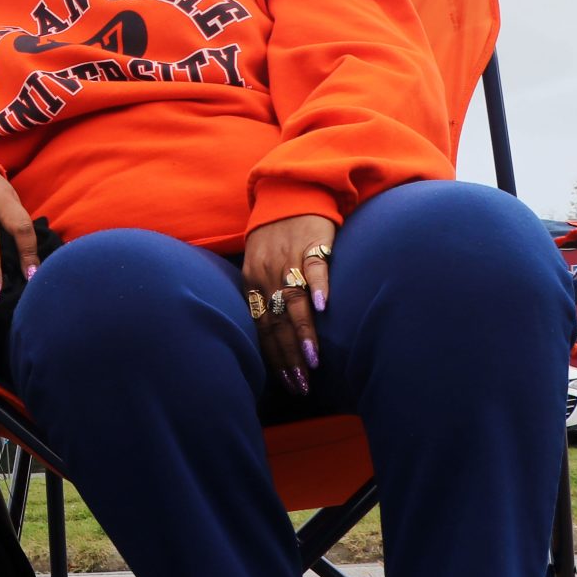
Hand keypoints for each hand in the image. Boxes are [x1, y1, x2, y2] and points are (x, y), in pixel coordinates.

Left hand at [242, 212, 338, 395]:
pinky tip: (325, 309)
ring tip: (313, 362)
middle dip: (288, 357)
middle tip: (301, 386)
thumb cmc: (276, 235)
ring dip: (303, 333)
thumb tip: (274, 336)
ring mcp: (288, 258)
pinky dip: (319, 288)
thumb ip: (265, 296)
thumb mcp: (260, 265)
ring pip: (292, 301)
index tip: (288, 383)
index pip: (261, 327)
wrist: (289, 191)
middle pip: (276, 321)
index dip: (274, 357)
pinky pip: (315, 268)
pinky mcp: (312, 243)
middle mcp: (265, 272)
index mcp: (252, 280)